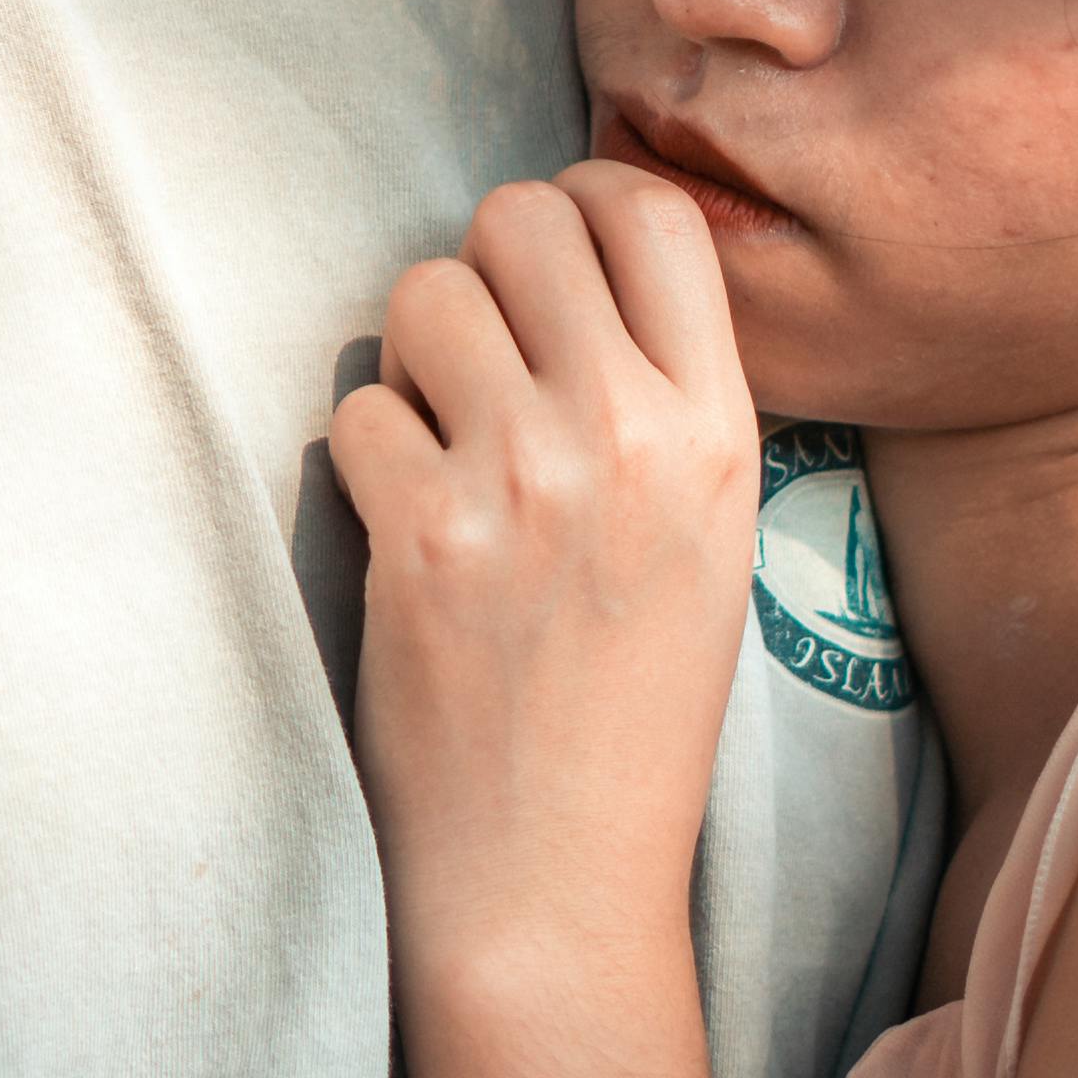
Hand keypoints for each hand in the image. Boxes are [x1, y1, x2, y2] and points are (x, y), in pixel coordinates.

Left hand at [329, 161, 760, 992]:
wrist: (556, 875)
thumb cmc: (631, 712)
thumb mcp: (711, 540)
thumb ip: (666, 400)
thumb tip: (575, 265)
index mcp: (721, 431)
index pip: (651, 212)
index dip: (580, 202)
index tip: (549, 259)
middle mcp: (630, 434)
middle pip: (521, 218)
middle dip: (482, 266)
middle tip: (479, 351)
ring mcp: (524, 481)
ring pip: (423, 294)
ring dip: (412, 354)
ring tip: (441, 442)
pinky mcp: (422, 535)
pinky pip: (357, 409)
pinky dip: (365, 458)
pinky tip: (405, 527)